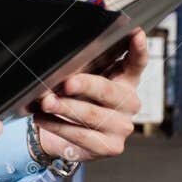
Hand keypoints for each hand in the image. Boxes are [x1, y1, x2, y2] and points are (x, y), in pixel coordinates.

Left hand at [35, 29, 148, 163]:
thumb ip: (82, 65)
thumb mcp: (83, 78)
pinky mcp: (111, 147)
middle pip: (108, 91)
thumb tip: (64, 55)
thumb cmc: (78, 100)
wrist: (68, 137)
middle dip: (85, 85)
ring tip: (46, 102)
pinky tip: (43, 118)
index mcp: (127, 80)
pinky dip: (58, 126)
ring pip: (91, 115)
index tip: (136, 33)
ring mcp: (123, 126)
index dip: (139, 48)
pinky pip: (81, 136)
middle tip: (67, 83)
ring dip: (65, 108)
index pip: (137, 62)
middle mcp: (130, 103)